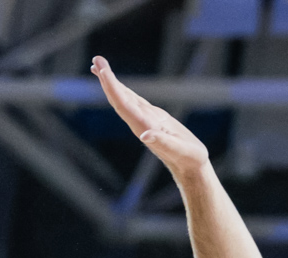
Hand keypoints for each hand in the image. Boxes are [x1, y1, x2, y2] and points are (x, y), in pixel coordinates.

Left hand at [91, 55, 209, 176]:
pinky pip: (133, 100)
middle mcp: (140, 121)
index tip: (102, 69)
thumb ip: (163, 143)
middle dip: (106, 79)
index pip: (122, 103)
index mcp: (144, 126)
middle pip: (118, 98)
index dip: (111, 86)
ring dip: (110, 81)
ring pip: (123, 97)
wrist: (191, 168)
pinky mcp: (152, 118)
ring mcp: (145, 119)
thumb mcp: (179, 150)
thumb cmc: (189, 159)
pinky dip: (122, 89)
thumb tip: (145, 135)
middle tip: (96, 59)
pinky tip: (117, 84)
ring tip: (98, 65)